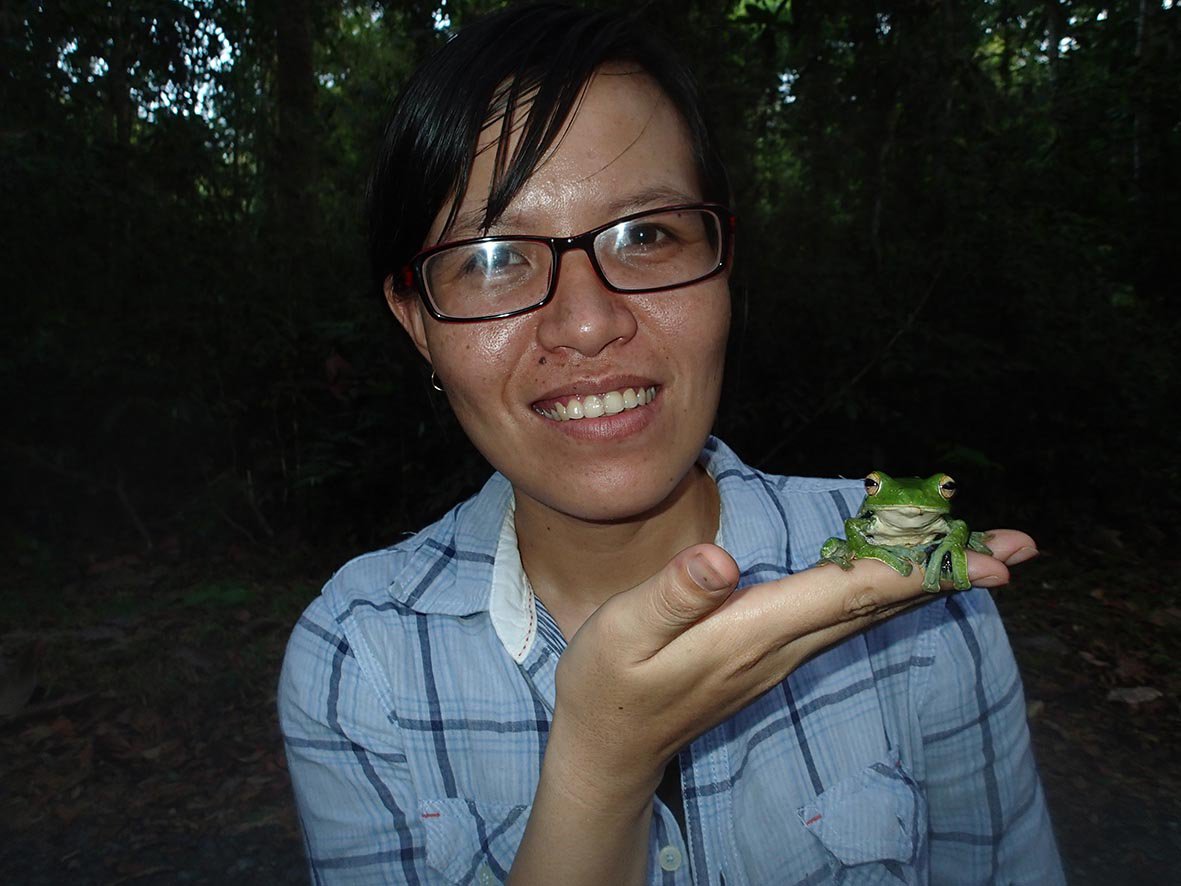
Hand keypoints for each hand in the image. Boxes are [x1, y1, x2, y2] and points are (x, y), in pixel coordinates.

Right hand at [546, 529, 1036, 804]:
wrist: (611, 748)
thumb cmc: (608, 685)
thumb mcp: (622, 633)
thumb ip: (672, 594)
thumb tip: (721, 557)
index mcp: (753, 632)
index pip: (850, 592)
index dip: (917, 569)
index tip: (986, 557)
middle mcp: (783, 646)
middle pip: (879, 603)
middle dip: (948, 573)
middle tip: (1020, 548)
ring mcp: (783, 655)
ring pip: (869, 611)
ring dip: (926, 581)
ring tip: (983, 556)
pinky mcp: (774, 655)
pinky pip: (847, 617)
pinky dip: (886, 589)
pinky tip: (903, 577)